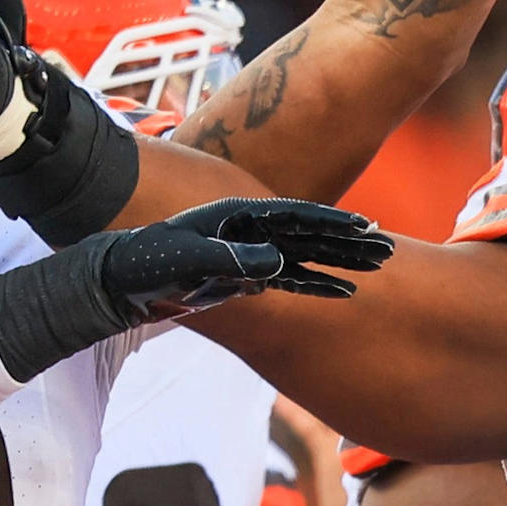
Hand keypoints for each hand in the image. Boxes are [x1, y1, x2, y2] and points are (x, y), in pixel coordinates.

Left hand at [102, 200, 397, 315]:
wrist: (119, 280)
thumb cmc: (147, 262)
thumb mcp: (187, 260)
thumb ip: (232, 260)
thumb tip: (279, 262)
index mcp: (240, 215)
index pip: (297, 216)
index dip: (334, 221)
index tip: (366, 226)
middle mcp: (251, 230)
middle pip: (311, 234)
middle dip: (350, 240)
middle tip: (387, 246)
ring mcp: (251, 252)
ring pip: (308, 256)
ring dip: (342, 261)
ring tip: (378, 264)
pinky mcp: (246, 276)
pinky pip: (292, 280)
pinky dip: (319, 285)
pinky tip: (345, 291)